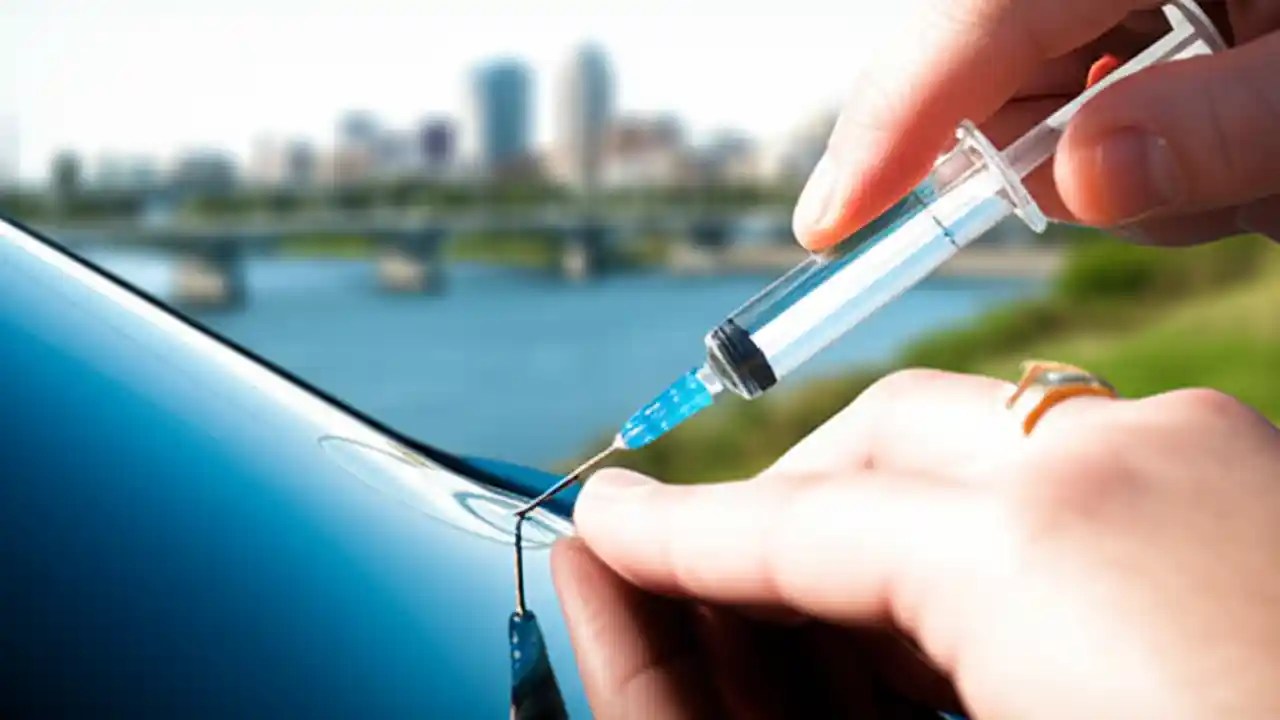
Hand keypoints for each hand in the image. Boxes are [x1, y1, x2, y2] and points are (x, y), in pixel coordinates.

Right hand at [555, 369, 1279, 718]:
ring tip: (823, 616)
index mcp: (1042, 534)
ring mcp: (1209, 455)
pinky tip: (960, 616)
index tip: (608, 518)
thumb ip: (816, 659)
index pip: (800, 521)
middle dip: (777, 508)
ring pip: (977, 449)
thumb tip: (694, 601)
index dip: (683, 533)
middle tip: (705, 575)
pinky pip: (1071, 476)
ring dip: (880, 523)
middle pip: (882, 446)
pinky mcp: (1260, 485)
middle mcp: (1125, 453)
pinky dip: (986, 531)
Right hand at [791, 1, 1279, 247]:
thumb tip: (1081, 177)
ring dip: (1125, 167)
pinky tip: (1236, 140)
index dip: (894, 122)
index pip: (978, 17)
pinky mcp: (1154, 34)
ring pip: (1049, 108)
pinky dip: (1154, 154)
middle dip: (1050, 157)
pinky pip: (1101, 109)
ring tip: (1248, 162)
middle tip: (1173, 186)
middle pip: (997, 72)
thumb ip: (1226, 126)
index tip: (831, 221)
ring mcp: (1129, 8)